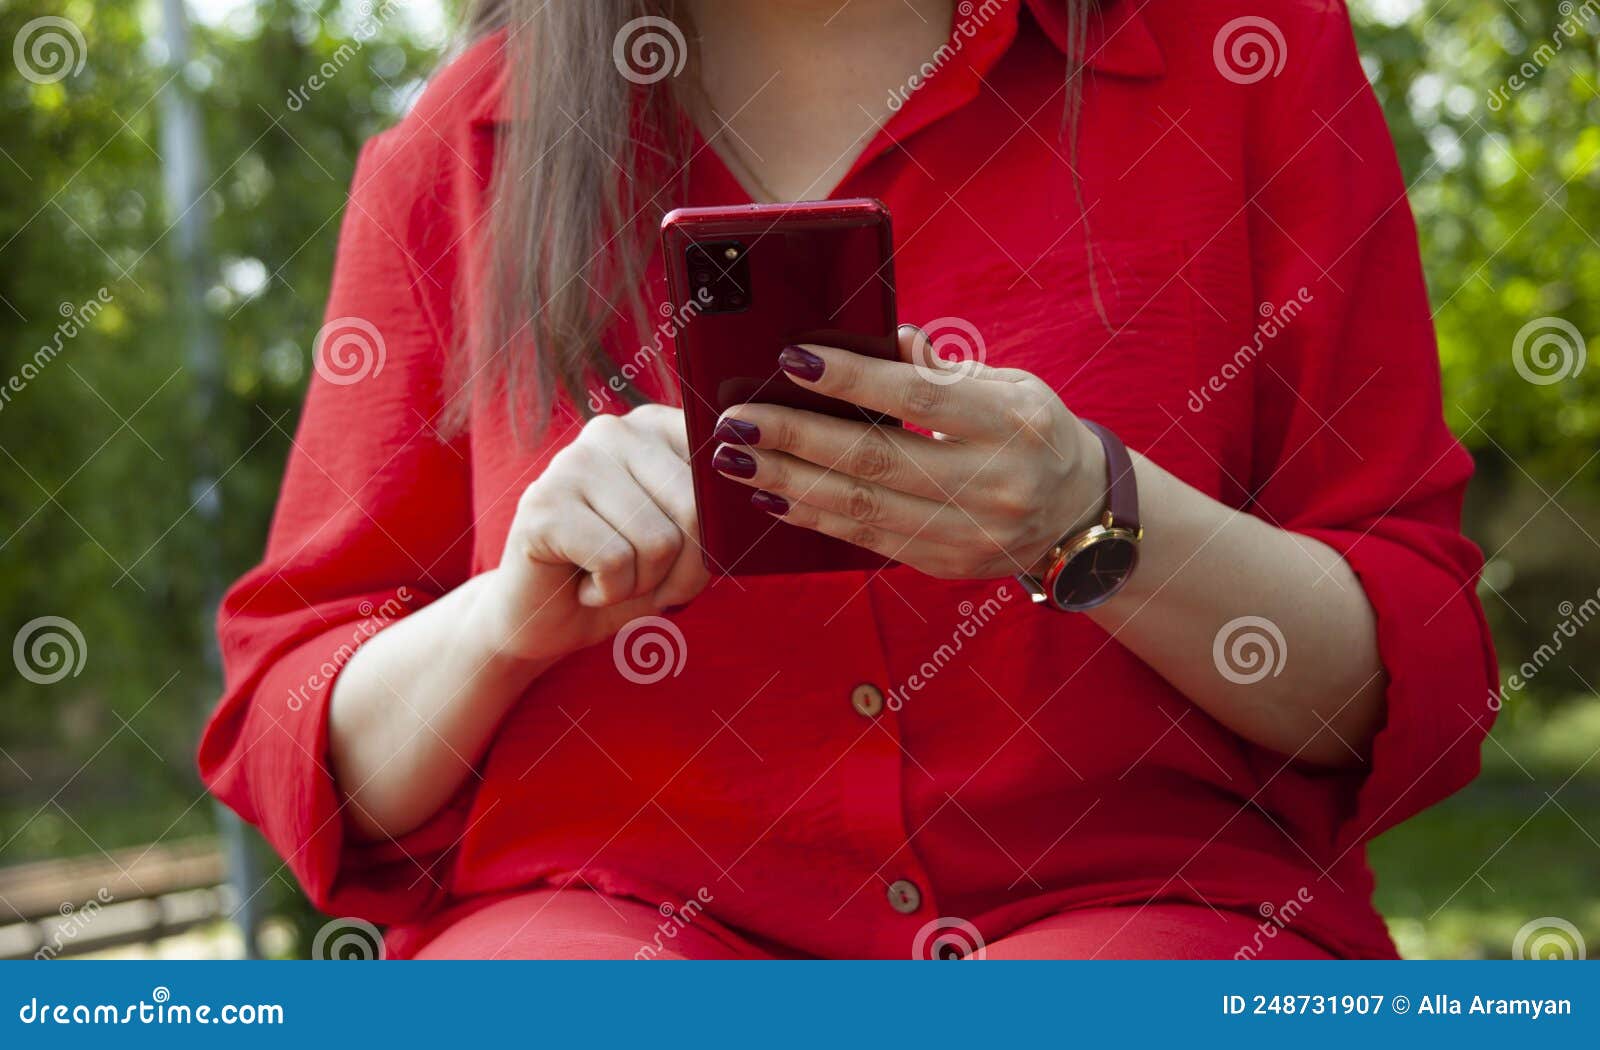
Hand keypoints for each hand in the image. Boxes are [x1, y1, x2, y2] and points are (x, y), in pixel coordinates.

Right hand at [478, 404, 709, 662]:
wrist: (547, 619)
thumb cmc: (626, 577)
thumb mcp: (688, 545)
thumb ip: (716, 513)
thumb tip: (742, 491)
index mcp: (657, 426)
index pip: (722, 474)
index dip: (717, 537)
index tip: (687, 554)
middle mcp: (614, 430)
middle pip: (696, 510)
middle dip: (683, 570)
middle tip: (644, 578)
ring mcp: (572, 461)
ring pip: (658, 541)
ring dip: (642, 583)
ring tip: (609, 577)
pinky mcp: (542, 503)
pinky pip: (615, 561)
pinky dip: (609, 592)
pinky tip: (583, 584)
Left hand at [709, 325, 1107, 579]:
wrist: (1080, 514)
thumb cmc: (1032, 433)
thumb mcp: (1010, 386)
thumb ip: (944, 369)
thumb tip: (883, 335)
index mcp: (1011, 422)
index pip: (919, 396)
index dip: (852, 378)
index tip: (794, 359)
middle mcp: (993, 483)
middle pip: (876, 459)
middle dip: (797, 437)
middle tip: (737, 420)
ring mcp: (970, 533)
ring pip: (862, 508)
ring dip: (789, 482)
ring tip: (737, 459)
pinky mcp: (946, 565)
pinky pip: (867, 540)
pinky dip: (815, 517)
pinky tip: (773, 496)